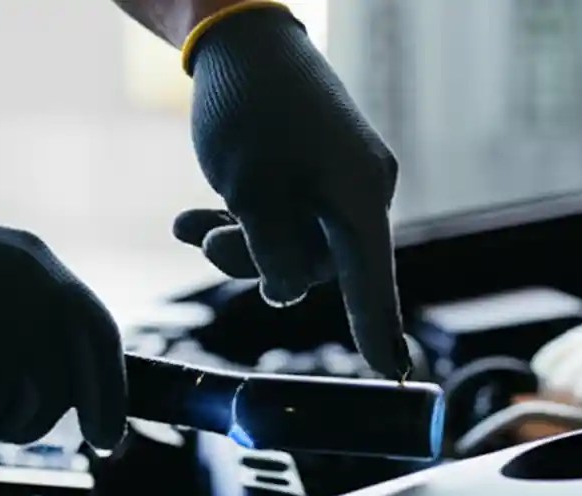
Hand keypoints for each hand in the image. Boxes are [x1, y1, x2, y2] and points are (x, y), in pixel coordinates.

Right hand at [0, 189, 125, 448]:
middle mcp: (32, 284)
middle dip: (21, 422)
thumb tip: (60, 391)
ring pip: (13, 410)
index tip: (107, 438)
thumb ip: (17, 322)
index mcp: (36, 262)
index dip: (109, 393)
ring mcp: (1, 312)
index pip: (100, 335)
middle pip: (60, 391)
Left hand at [174, 4, 410, 378]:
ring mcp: (342, 180)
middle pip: (319, 264)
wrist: (244, 36)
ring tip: (187, 224)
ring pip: (296, 241)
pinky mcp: (319, 170)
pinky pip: (290, 213)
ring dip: (240, 241)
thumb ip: (270, 254)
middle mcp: (362, 192)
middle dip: (256, 262)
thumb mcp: (249, 190)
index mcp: (358, 197)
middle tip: (200, 241)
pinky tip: (198, 214)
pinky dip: (247, 219)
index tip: (393, 374)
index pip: (373, 281)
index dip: (378, 330)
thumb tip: (284, 296)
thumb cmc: (249, 108)